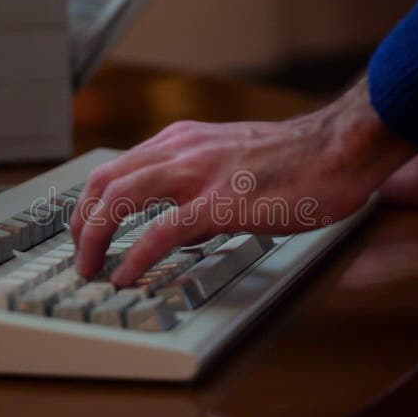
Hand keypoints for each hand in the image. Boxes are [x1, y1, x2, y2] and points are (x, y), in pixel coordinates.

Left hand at [71, 78, 416, 285]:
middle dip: (80, 221)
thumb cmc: (295, 159)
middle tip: (80, 254)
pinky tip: (126, 275)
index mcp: (181, 141)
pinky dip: (135, 257)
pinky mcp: (219, 203)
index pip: (115, 168)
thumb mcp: (231, 163)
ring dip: (94, 236)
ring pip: (119, 198)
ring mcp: (198, 175)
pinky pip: (161, 232)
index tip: (86, 231)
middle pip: (104, 180)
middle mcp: (181, 151)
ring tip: (90, 267)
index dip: (90, 204)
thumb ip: (199, 190)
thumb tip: (179, 231)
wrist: (337, 150)